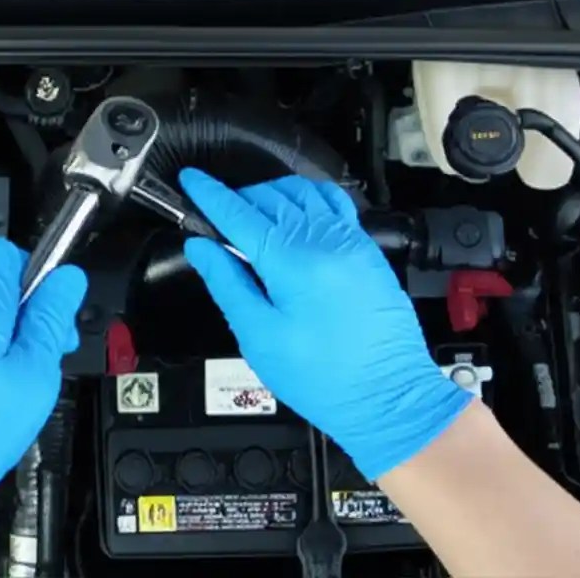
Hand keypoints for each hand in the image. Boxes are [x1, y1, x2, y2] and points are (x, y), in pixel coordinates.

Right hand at [180, 169, 471, 479]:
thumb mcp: (259, 336)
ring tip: (251, 215)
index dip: (209, 194)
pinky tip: (297, 212)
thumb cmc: (326, 377)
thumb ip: (227, 284)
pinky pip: (334, 203)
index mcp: (291, 260)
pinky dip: (308, 198)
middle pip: (269, 197)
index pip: (238, 212)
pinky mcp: (366, 250)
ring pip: (302, 192)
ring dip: (271, 195)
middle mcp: (323, 240)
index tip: (191, 182)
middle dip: (237, 198)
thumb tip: (201, 249)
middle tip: (215, 218)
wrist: (388, 397)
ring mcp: (350, 241)